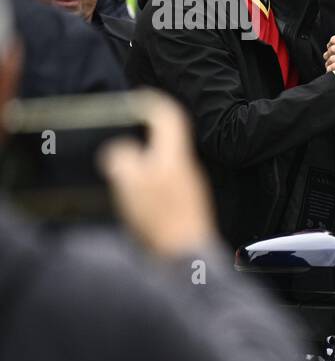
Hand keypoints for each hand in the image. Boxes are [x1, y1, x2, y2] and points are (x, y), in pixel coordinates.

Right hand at [99, 92, 218, 257]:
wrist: (185, 260)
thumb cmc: (160, 221)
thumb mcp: (131, 182)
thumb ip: (122, 158)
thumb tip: (120, 149)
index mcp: (175, 157)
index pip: (170, 117)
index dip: (153, 102)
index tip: (138, 99)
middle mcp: (186, 170)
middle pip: (168, 141)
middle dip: (144, 134)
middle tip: (122, 136)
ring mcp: (187, 190)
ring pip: (164, 165)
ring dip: (143, 162)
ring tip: (120, 169)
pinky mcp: (183, 209)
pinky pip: (163, 187)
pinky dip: (146, 185)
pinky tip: (132, 199)